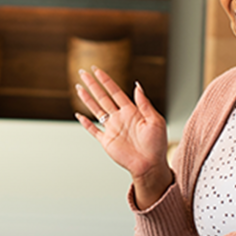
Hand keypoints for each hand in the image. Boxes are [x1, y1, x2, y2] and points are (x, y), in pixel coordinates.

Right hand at [75, 67, 172, 207]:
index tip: (97, 70)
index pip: (115, 91)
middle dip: (92, 84)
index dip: (106, 80)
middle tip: (83, 72)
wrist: (150, 165)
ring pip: (96, 110)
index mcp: (131, 111)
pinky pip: (93, 130)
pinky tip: (79, 115)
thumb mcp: (155, 120)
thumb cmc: (157, 144)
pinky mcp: (106, 141)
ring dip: (87, 99)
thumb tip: (137, 85)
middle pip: (102, 97)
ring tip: (78, 87)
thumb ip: (144, 103)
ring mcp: (112, 129)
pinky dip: (85, 123)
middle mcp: (120, 117)